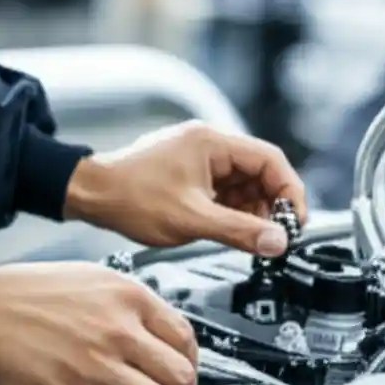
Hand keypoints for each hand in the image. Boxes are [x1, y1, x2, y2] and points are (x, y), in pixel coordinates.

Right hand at [0, 262, 197, 384]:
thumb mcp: (90, 279)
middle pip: (180, 376)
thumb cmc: (25, 294)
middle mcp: (120, 331)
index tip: (184, 372)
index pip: (185, 337)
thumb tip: (154, 334)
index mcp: (128, 297)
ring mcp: (99, 366)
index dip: (191, 362)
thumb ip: (127, 305)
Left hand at [63, 121, 307, 256]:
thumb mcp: (192, 219)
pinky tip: (229, 231)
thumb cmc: (130, 197)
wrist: (91, 195)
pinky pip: (223, 193)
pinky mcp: (189, 176)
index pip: (271, 160)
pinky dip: (232, 212)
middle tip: (273, 236)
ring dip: (251, 212)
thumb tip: (277, 242)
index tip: (294, 221)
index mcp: (213, 143)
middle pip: (260, 172)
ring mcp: (198, 160)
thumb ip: (239, 231)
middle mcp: (208, 145)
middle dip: (270, 205)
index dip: (289, 191)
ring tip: (249, 238)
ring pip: (242, 185)